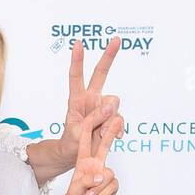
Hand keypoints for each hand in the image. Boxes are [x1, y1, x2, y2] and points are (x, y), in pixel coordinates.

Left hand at [59, 37, 123, 168]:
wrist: (78, 155)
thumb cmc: (73, 143)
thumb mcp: (78, 134)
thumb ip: (93, 120)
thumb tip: (110, 107)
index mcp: (77, 100)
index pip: (76, 77)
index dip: (77, 60)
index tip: (78, 43)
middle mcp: (91, 99)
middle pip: (101, 74)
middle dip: (109, 56)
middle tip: (116, 39)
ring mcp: (103, 107)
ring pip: (114, 104)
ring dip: (109, 120)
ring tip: (99, 134)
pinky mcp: (113, 117)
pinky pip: (120, 118)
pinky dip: (117, 128)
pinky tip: (113, 136)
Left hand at [64, 106, 119, 194]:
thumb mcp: (74, 190)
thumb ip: (85, 181)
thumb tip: (100, 175)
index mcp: (83, 163)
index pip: (85, 143)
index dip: (87, 130)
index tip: (91, 117)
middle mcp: (95, 165)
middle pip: (104, 146)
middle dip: (110, 133)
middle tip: (116, 119)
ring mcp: (105, 175)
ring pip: (106, 175)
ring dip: (96, 189)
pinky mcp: (112, 184)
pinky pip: (111, 187)